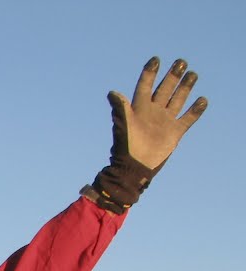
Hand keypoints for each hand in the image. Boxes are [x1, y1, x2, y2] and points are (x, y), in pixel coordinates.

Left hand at [109, 56, 206, 170]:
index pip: (145, 86)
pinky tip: (202, 100)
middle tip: (181, 62)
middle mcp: (153, 112)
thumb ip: (120, 108)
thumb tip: (112, 93)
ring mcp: (165, 121)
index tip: (156, 59)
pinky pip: (188, 118)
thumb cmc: (126, 146)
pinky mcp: (175, 132)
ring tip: (192, 74)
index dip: (150, 73)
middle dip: (173, 76)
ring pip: (177, 100)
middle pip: (164, 89)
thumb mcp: (123, 124)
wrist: (135, 167)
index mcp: (139, 108)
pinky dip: (196, 110)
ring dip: (185, 87)